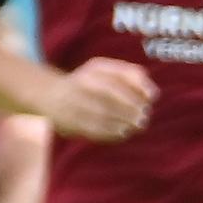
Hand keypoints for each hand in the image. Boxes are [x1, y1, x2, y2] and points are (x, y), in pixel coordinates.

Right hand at [37, 58, 154, 142]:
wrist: (50, 94)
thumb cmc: (89, 81)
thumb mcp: (106, 70)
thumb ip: (130, 73)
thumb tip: (150, 88)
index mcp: (91, 71)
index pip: (116, 79)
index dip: (137, 88)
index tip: (152, 97)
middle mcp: (79, 85)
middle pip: (108, 98)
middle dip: (130, 109)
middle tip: (144, 116)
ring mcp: (71, 103)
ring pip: (100, 115)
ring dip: (122, 122)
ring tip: (137, 126)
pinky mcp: (67, 121)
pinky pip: (91, 129)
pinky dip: (110, 132)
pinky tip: (123, 133)